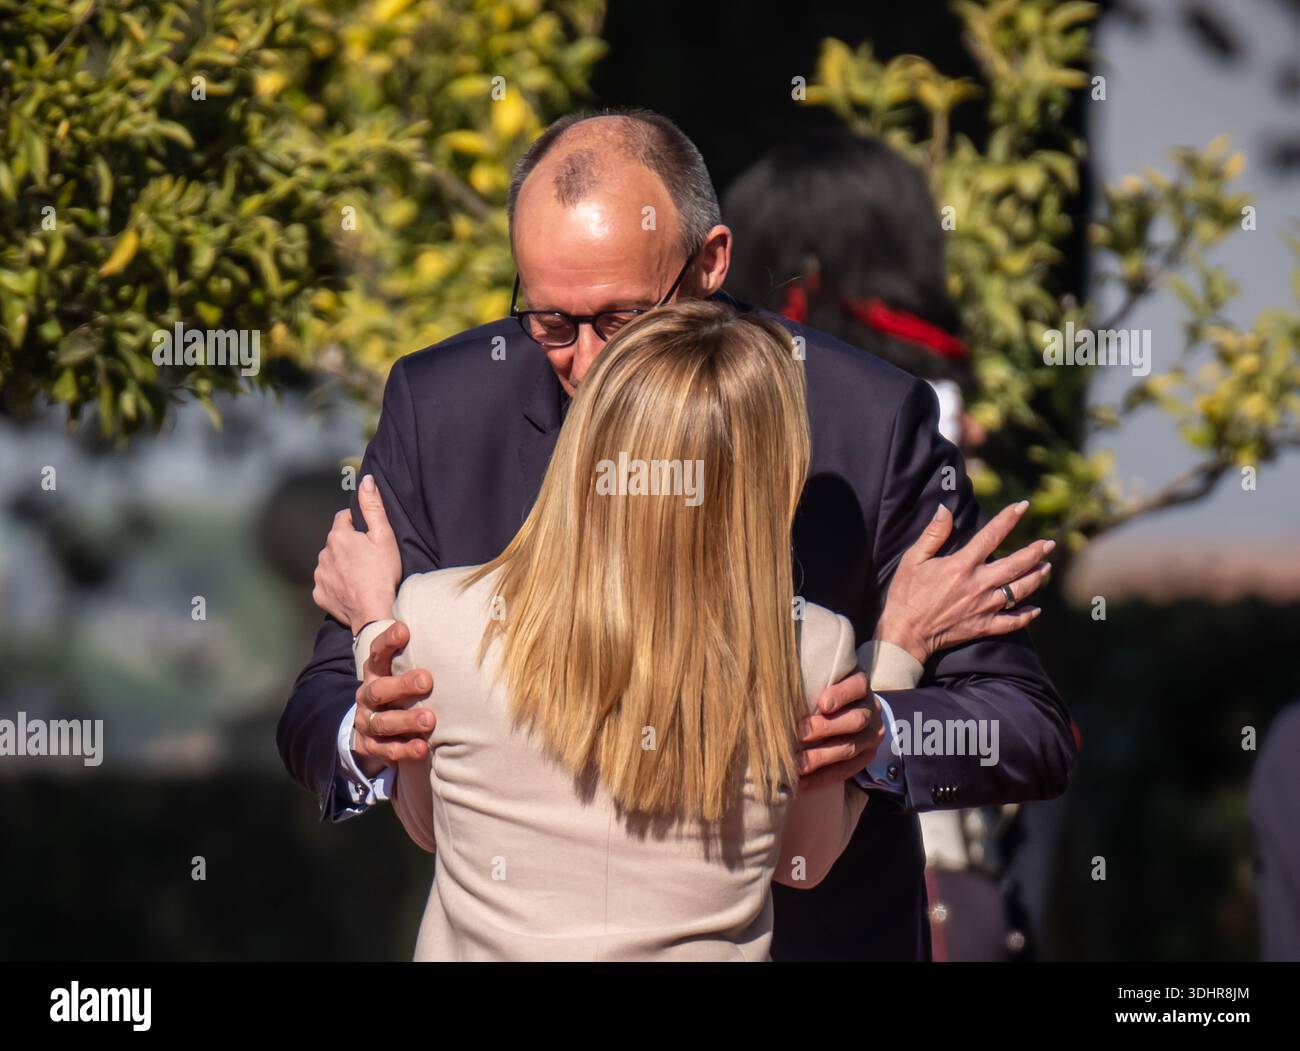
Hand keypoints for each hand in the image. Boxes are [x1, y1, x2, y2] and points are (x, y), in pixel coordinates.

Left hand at [313, 473, 401, 633]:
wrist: (374, 612)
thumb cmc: (382, 573)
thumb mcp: (383, 535)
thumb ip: (373, 506)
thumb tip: (366, 480)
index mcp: (338, 536)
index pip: (343, 518)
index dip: (357, 524)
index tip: (369, 536)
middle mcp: (323, 553)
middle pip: (336, 542)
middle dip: (349, 545)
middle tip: (369, 557)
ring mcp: (320, 575)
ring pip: (330, 562)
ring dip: (341, 564)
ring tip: (361, 575)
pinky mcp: (319, 594)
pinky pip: (326, 583)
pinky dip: (336, 584)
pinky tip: (351, 589)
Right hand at [352, 621, 435, 777]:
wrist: (372, 725)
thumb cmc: (400, 689)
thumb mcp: (402, 668)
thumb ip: (418, 652)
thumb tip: (453, 627)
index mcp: (375, 671)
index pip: (378, 653)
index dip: (388, 641)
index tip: (404, 630)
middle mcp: (367, 695)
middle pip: (380, 689)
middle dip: (403, 685)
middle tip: (427, 680)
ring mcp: (366, 721)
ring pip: (382, 721)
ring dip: (406, 720)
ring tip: (429, 719)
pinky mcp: (369, 746)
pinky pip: (384, 750)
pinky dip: (403, 750)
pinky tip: (421, 748)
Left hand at [796, 670, 884, 790]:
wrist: (849, 709)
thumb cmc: (823, 690)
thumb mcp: (821, 680)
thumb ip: (808, 681)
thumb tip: (775, 686)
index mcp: (860, 686)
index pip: (857, 687)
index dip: (841, 695)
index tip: (822, 703)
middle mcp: (871, 710)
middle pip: (854, 720)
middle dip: (824, 729)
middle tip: (797, 735)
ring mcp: (871, 736)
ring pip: (849, 748)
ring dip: (819, 757)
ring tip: (795, 763)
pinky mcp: (866, 757)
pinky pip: (847, 770)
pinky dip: (823, 777)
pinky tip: (802, 781)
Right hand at [875, 500, 1053, 664]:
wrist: (905, 633)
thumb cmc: (906, 594)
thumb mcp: (912, 559)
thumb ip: (933, 534)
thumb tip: (945, 510)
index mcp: (962, 565)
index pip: (991, 535)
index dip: (1009, 518)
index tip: (1023, 506)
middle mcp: (979, 585)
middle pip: (1016, 565)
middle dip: (1036, 552)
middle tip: (1049, 543)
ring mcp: (984, 607)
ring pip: (1019, 591)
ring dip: (1036, 578)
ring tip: (1046, 568)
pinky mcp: (983, 626)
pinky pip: (1012, 622)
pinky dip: (1026, 616)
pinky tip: (1035, 610)